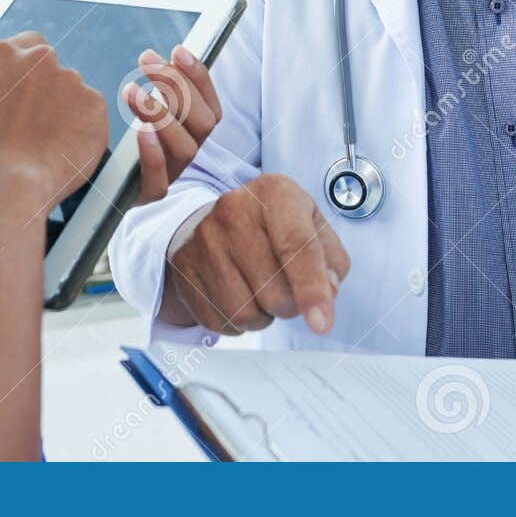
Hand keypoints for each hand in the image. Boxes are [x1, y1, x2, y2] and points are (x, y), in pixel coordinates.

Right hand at [0, 32, 108, 214]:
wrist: (1, 185)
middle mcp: (39, 58)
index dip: (30, 71)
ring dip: (66, 112)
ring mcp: (71, 79)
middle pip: (52, 66)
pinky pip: (91, 116)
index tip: (29, 90)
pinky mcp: (95, 104)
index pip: (28, 45)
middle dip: (48, 89)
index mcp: (2, 54)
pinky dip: (83, 132)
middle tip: (38, 124)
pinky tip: (63, 154)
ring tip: (47, 148)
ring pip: (74, 93)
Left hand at [121, 45, 222, 203]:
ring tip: (131, 90)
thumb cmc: (131, 145)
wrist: (111, 193)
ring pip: (185, 148)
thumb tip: (158, 58)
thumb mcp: (149, 116)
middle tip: (146, 59)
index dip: (198, 76)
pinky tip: (140, 131)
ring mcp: (173, 176)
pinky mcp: (150, 196)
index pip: (210, 103)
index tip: (177, 50)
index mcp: (195, 133)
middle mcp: (190, 152)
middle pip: (202, 122)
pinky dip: (153, 154)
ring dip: (161, 114)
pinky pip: (158, 181)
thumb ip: (162, 94)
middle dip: (177, 85)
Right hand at [161, 175, 350, 336]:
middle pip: (274, 290)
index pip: (296, 246)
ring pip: (245, 312)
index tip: (322, 324)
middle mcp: (234, 210)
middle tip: (286, 287)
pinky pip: (220, 321)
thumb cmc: (276, 226)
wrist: (219, 221)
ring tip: (262, 289)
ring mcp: (204, 239)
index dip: (312, 289)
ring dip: (264, 315)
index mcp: (275, 192)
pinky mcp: (184, 266)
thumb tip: (326, 294)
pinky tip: (239, 294)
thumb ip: (331, 261)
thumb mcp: (314, 227)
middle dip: (290, 304)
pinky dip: (238, 322)